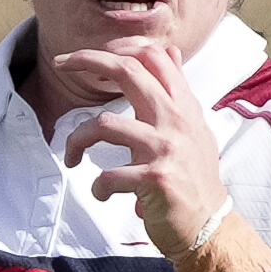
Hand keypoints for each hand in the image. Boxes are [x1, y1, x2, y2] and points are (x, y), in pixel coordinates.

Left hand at [45, 37, 232, 257]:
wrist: (210, 225)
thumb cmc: (195, 178)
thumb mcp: (194, 127)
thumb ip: (178, 92)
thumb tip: (172, 52)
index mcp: (183, 106)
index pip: (153, 56)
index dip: (119, 47)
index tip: (93, 57)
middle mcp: (175, 120)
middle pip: (127, 71)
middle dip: (87, 60)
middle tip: (61, 64)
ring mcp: (165, 149)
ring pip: (104, 125)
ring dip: (76, 141)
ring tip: (71, 157)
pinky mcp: (153, 179)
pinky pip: (108, 176)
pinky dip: (98, 187)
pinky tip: (102, 193)